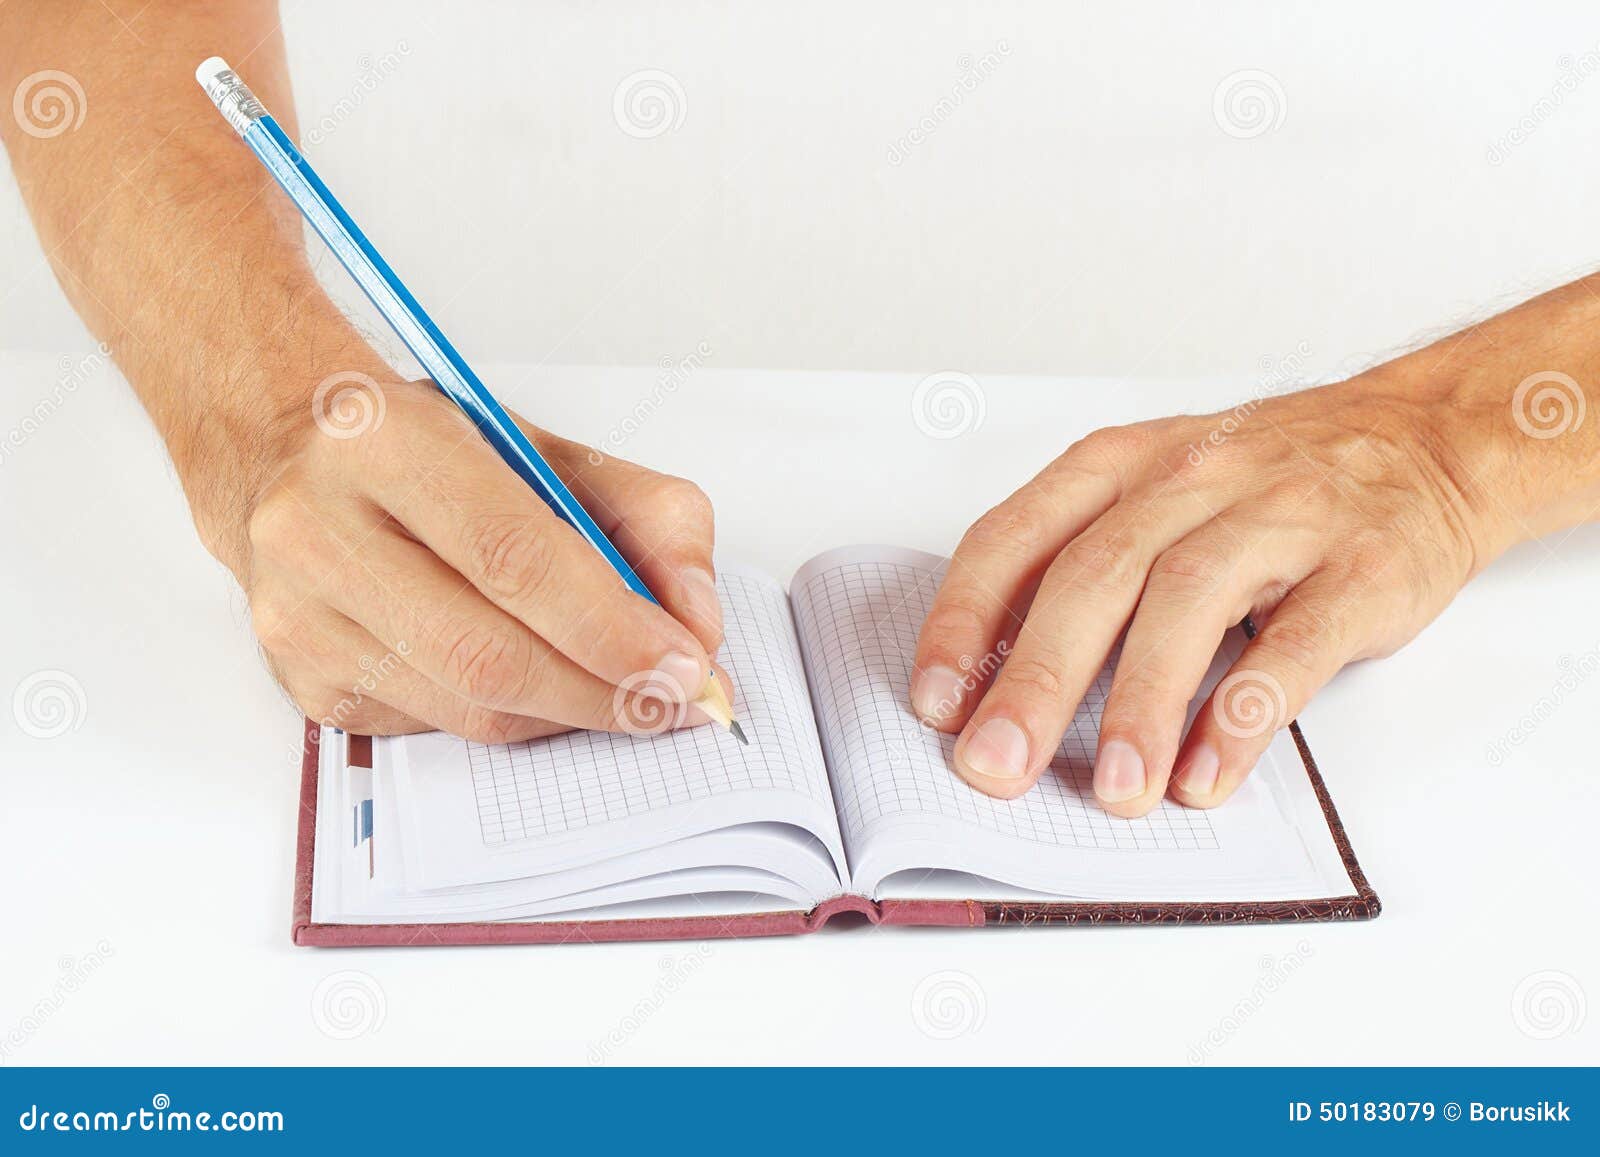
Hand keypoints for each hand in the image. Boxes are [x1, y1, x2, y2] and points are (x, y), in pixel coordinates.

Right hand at [203, 372, 726, 741]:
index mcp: (379, 441)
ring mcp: (296, 617)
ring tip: (624, 691)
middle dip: (605, 691)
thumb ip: (649, 517)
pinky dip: (514, 718)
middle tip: (674, 699)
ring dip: (569, 714)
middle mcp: (315, 530)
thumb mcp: (546, 448)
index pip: (514, 557)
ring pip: (467, 709)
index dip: (612, 625)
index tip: (685, 661)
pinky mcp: (302, 681)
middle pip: (489, 654)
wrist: (285, 453)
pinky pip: (439, 730)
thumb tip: (698, 623)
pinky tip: (539, 682)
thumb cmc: (427, 449)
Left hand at [909, 369, 1526, 815]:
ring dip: (1140, 703)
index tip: (935, 698)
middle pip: (1094, 576)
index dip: (965, 618)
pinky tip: (1206, 775)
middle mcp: (1190, 479)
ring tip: (1114, 790)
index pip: (1015, 536)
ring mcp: (1280, 518)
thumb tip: (993, 683)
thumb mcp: (1154, 491)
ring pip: (1188, 601)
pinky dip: (1245, 715)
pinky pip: (1297, 646)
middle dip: (1036, 678)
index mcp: (1121, 465)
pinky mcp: (1361, 568)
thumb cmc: (1265, 481)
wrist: (1426, 439)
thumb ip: (1078, 565)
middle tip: (995, 765)